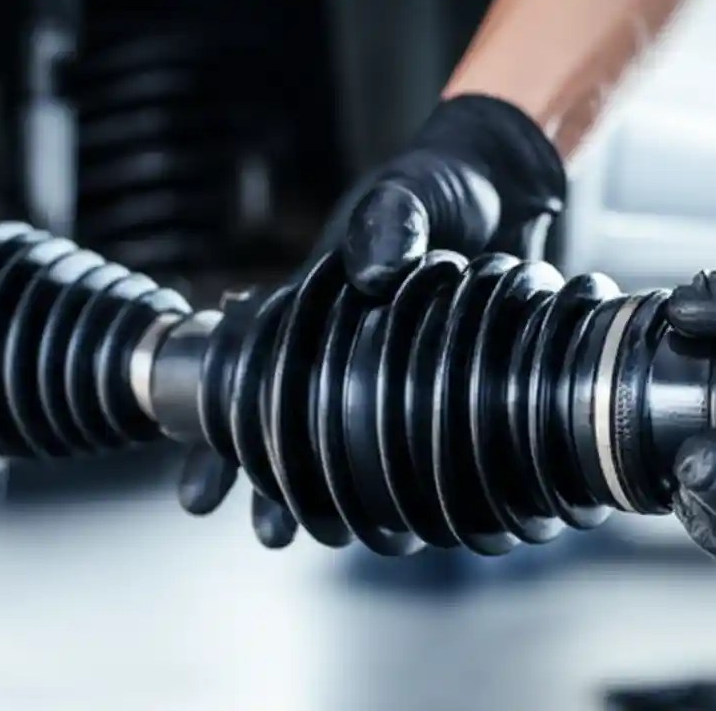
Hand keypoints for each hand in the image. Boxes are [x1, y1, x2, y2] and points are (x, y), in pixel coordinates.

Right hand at [175, 95, 564, 546]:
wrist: (509, 181)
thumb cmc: (447, 180)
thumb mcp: (414, 190)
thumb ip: (390, 221)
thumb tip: (370, 273)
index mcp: (313, 302)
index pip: (248, 369)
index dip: (219, 423)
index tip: (205, 476)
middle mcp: (340, 339)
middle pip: (283, 416)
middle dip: (266, 477)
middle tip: (265, 529)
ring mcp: (387, 360)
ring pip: (340, 434)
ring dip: (328, 484)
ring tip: (318, 534)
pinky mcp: (439, 371)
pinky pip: (404, 427)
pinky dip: (391, 463)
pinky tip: (398, 502)